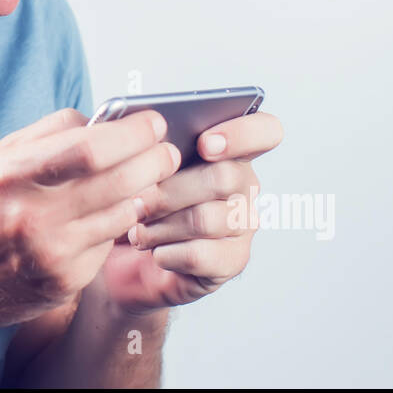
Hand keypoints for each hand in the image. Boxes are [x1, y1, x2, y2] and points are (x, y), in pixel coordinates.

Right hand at [0, 107, 179, 335]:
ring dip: (146, 192)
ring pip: (122, 215)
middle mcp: (31, 216)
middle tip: (168, 150)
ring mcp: (50, 254)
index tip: (152, 121)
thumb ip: (45, 135)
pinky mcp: (63, 282)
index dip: (131, 132)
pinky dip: (120, 225)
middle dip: (154, 160)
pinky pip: (107, 245)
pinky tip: (120, 212)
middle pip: (117, 181)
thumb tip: (98, 119)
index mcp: (10, 176)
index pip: (88, 148)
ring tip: (152, 177)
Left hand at [96, 111, 283, 314]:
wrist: (127, 259)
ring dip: (161, 226)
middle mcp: (245, 185)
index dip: (242, 134)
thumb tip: (145, 140)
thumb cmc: (137, 199)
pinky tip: (154, 251)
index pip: (265, 131)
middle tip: (137, 202)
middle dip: (169, 192)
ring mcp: (244, 224)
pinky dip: (167, 253)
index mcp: (230, 148)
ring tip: (137, 231)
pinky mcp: (233, 261)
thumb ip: (150, 145)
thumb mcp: (139, 164)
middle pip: (224, 178)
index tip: (205, 144)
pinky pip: (200, 255)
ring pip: (206, 219)